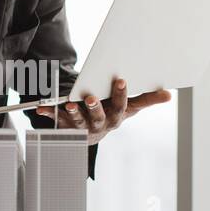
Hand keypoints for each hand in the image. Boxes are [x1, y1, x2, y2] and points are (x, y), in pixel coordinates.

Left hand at [34, 77, 171, 143]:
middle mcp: (99, 125)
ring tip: (69, 105)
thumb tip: (169, 94)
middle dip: (94, 108)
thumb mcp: (130, 107)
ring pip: (77, 122)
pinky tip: (40, 107)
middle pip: (98, 117)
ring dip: (73, 113)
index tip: (121, 79)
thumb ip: (147, 100)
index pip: (120, 107)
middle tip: (91, 98)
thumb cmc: (112, 113)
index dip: (121, 94)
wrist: (92, 131)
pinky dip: (48, 113)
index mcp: (115, 118)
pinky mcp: (65, 125)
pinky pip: (55, 120)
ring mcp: (81, 127)